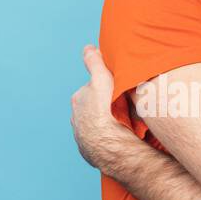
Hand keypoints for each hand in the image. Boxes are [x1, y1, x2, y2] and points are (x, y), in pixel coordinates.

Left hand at [70, 45, 134, 173]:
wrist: (111, 147)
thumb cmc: (106, 112)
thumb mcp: (102, 80)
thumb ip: (95, 63)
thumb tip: (88, 48)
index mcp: (78, 100)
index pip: (93, 88)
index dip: (106, 88)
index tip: (117, 91)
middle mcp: (76, 118)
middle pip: (94, 107)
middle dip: (106, 106)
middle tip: (124, 107)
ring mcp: (82, 136)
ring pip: (97, 125)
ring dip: (108, 123)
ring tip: (124, 124)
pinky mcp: (90, 151)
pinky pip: (100, 142)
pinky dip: (108, 139)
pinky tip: (119, 138)